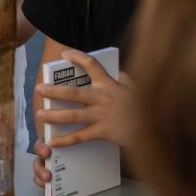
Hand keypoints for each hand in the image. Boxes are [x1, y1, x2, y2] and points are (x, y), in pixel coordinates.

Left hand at [32, 50, 136, 188]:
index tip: (65, 54)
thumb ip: (126, 81)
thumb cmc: (147, 107)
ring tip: (40, 114)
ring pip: (72, 114)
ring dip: (53, 114)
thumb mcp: (137, 89)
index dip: (77, 57)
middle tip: (39, 88)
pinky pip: (79, 136)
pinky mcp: (103, 132)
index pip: (91, 64)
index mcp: (110, 85)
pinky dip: (64, 140)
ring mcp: (101, 115)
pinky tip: (52, 141)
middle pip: (72, 92)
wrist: (156, 128)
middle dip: (53, 90)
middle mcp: (102, 98)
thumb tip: (120, 74)